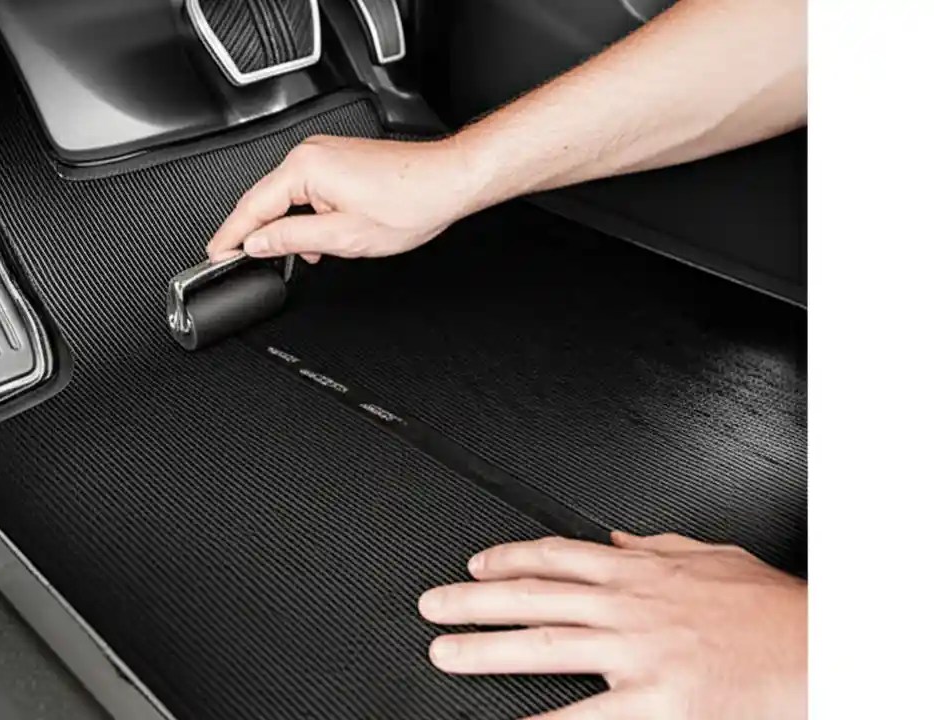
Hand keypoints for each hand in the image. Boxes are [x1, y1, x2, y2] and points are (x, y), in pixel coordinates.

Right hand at [206, 134, 479, 263]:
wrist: (447, 182)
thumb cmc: (409, 204)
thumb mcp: (342, 237)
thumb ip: (291, 240)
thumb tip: (257, 244)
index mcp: (305, 168)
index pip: (251, 207)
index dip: (230, 236)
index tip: (215, 255)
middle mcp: (310, 153)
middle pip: (263, 198)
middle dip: (250, 232)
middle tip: (234, 260)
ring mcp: (324, 153)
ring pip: (284, 195)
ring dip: (280, 226)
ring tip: (283, 258)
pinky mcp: (337, 159)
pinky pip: (303, 188)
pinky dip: (299, 214)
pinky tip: (310, 239)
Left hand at [418, 532, 806, 719]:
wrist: (820, 649)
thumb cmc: (772, 612)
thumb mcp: (712, 557)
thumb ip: (656, 548)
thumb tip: (613, 541)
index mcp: (640, 572)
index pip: (555, 557)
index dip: (506, 559)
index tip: (475, 564)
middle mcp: (628, 606)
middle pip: (531, 597)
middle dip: (473, 601)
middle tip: (432, 606)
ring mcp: (636, 653)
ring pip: (542, 645)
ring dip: (483, 648)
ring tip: (444, 654)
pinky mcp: (655, 701)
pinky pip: (583, 716)